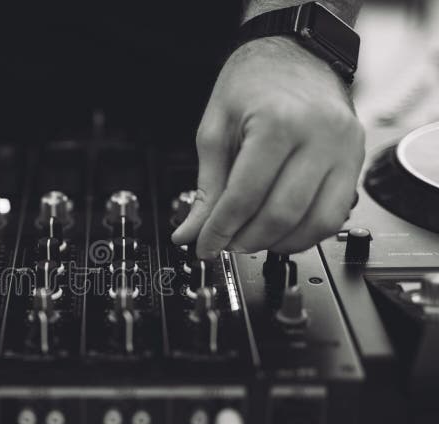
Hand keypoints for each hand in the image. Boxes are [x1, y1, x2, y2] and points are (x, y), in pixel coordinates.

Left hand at [172, 36, 364, 258]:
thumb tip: (192, 232)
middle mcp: (319, 135)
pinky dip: (305, 233)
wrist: (294, 53)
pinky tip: (280, 232)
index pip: (245, 196)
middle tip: (225, 244)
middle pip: (282, 214)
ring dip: (278, 243)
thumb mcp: (215, 130)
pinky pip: (334, 214)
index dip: (220, 230)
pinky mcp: (355, 159)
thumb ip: (206, 187)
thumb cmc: (252, 83)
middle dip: (247, 240)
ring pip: (316, 222)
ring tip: (250, 240)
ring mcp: (344, 148)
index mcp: (278, 123)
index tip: (204, 246)